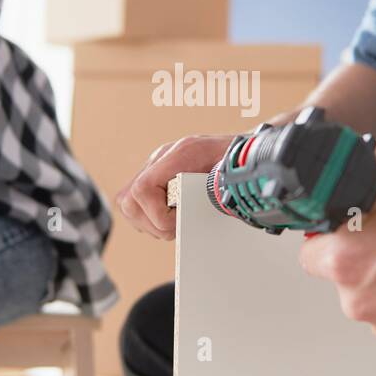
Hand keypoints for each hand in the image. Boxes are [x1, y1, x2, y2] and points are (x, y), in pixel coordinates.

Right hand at [114, 133, 233, 239]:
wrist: (247, 148)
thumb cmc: (242, 161)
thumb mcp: (233, 176)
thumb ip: (214, 192)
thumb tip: (193, 216)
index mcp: (182, 153)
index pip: (144, 188)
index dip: (157, 214)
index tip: (176, 222)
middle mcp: (163, 157)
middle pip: (129, 199)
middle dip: (151, 222)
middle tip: (175, 227)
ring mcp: (157, 166)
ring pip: (128, 202)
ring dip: (148, 221)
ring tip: (173, 224)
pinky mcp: (157, 176)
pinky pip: (136, 202)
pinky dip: (149, 216)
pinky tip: (169, 218)